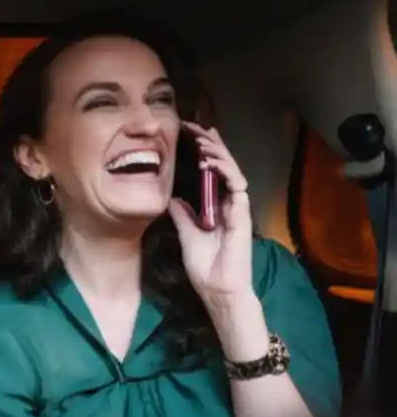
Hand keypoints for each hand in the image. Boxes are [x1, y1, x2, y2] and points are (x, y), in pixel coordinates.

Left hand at [166, 122, 254, 306]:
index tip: (188, 137)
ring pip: (232, 170)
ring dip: (217, 153)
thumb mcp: (187, 235)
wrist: (218, 289)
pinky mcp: (243, 214)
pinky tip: (209, 162)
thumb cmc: (205, 267)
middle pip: (223, 166)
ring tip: (202, 139)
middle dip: (211, 144)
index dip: (203, 153)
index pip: (211, 173)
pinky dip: (225, 171)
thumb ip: (183, 216)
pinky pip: (237, 186)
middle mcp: (229, 203)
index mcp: (216, 206)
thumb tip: (173, 198)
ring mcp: (237, 207)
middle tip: (195, 127)